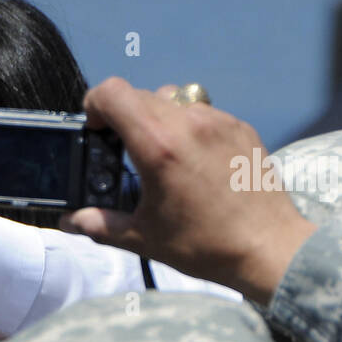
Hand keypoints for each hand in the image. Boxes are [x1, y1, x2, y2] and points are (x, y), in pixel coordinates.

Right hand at [59, 78, 316, 303]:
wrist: (270, 249)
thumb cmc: (209, 245)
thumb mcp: (146, 238)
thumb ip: (101, 225)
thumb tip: (71, 222)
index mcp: (159, 145)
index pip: (113, 92)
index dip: (95, 105)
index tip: (96, 128)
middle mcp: (189, 123)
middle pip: (140, 95)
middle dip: (125, 117)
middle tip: (125, 151)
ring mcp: (219, 121)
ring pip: (174, 98)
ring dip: (158, 117)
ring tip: (162, 154)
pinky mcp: (241, 127)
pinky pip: (204, 112)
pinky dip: (191, 127)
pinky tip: (195, 161)